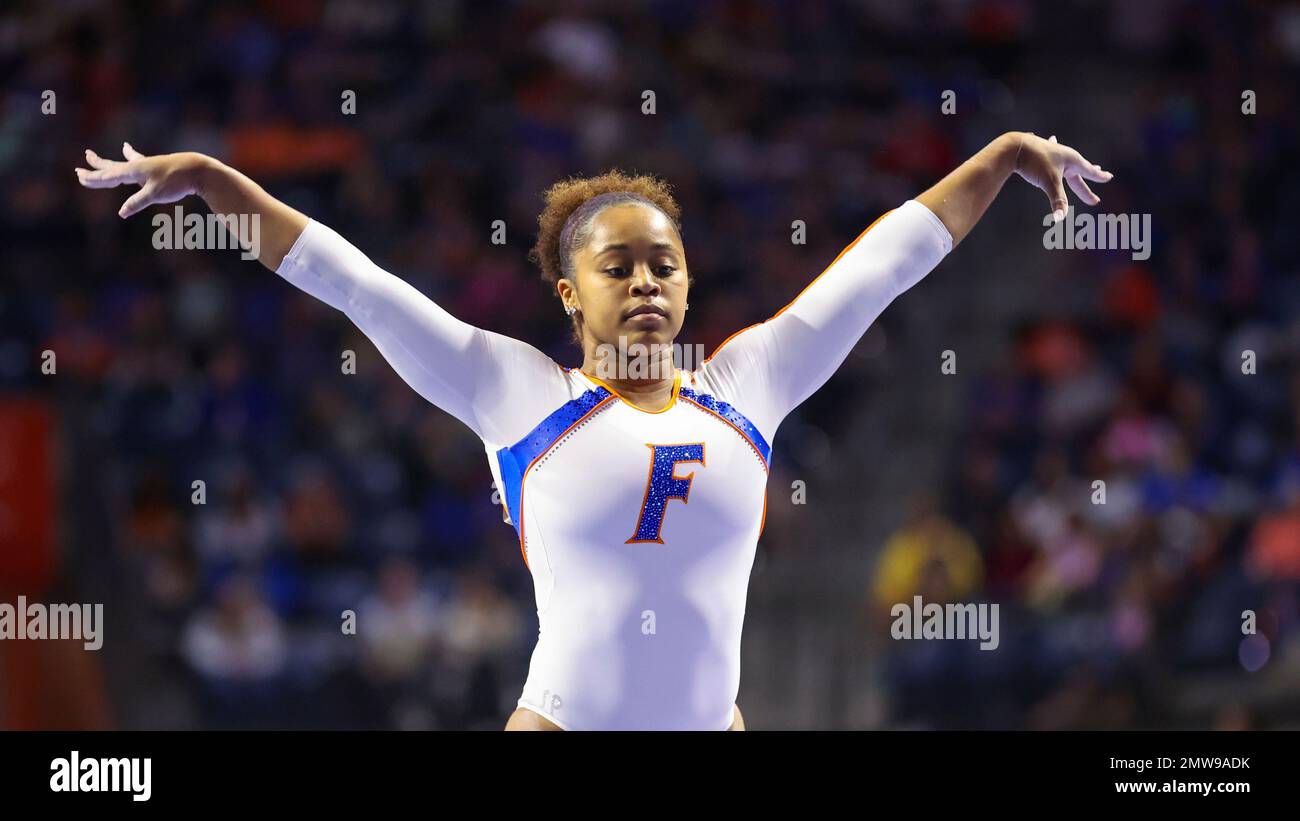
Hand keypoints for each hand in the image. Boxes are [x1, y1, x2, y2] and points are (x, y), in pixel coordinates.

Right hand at [75, 143, 210, 218]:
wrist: (197, 169)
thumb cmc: (176, 181)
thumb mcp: (155, 194)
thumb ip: (137, 202)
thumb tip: (121, 213)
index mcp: (134, 171)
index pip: (108, 176)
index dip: (94, 178)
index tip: (80, 177)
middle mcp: (137, 166)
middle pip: (111, 167)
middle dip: (95, 167)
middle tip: (80, 164)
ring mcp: (146, 165)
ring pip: (120, 164)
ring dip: (106, 162)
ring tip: (91, 155)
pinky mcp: (155, 167)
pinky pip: (136, 160)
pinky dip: (129, 155)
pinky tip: (126, 149)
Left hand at [1010, 132, 1111, 221]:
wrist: (1014, 147)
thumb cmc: (1034, 163)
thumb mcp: (1048, 182)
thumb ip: (1057, 201)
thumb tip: (1060, 219)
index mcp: (1072, 160)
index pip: (1089, 172)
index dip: (1099, 176)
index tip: (1109, 177)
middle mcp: (1065, 155)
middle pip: (1079, 169)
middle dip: (1090, 175)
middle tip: (1102, 176)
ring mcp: (1052, 152)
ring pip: (1067, 161)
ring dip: (1075, 164)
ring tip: (1080, 163)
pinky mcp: (1040, 150)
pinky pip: (1051, 151)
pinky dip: (1055, 149)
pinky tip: (1052, 139)